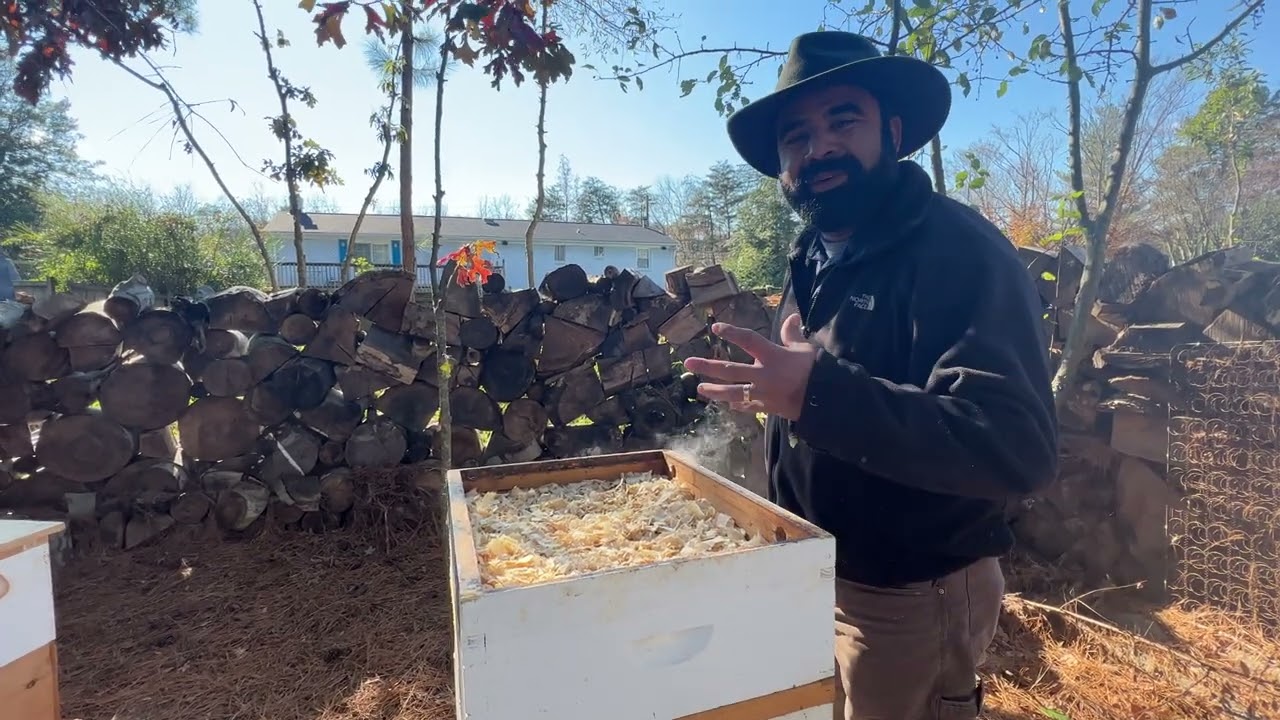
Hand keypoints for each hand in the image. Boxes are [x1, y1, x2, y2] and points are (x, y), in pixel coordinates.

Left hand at [682, 313, 818, 420]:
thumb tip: (792, 317)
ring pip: (734, 392)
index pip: (748, 340)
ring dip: (715, 390)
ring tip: (700, 388)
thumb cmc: (816, 370)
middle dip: (708, 366)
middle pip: (731, 370)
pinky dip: (738, 405)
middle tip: (688, 363)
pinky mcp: (768, 407)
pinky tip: (728, 404)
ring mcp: (764, 393)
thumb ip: (792, 334)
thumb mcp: (805, 349)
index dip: (732, 333)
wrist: (825, 399)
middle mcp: (764, 374)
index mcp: (773, 356)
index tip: (715, 328)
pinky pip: (748, 406)